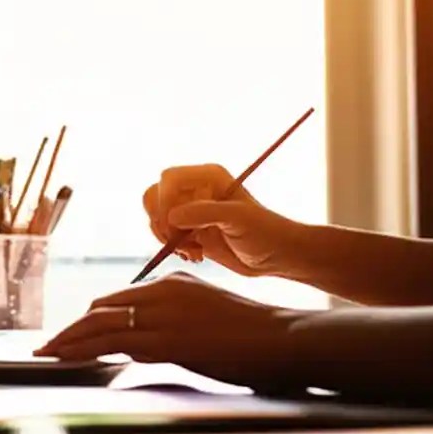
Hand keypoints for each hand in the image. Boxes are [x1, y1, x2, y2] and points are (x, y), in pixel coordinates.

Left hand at [35, 272, 307, 389]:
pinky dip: (88, 353)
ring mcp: (164, 316)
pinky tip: (70, 361)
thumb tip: (147, 339)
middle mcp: (161, 293)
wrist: (283, 338)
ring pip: (102, 328)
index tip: (70, 333)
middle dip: (71, 331)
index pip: (116, 300)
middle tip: (45, 346)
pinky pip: (117, 346)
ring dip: (70, 343)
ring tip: (46, 355)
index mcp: (171, 283)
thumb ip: (175, 318)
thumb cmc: (252, 332)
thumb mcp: (206, 310)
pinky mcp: (168, 341)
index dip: (88, 319)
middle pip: (101, 311)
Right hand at [143, 164, 301, 276]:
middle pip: (155, 197)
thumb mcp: (238, 219)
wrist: (277, 256)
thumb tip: (170, 218)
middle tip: (179, 241)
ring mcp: (191, 211)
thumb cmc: (266, 233)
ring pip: (156, 218)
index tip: (173, 226)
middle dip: (161, 222)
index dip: (164, 202)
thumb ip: (204, 213)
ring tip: (193, 251)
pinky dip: (172, 249)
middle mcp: (195, 189)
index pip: (169, 179)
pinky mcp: (190, 231)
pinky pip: (164, 236)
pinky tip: (196, 256)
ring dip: (167, 239)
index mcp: (207, 176)